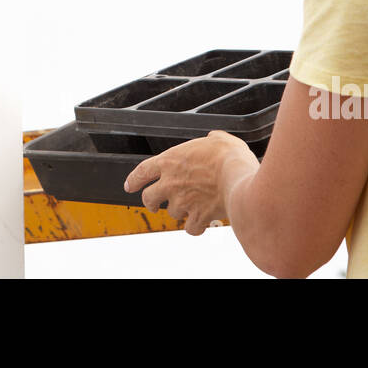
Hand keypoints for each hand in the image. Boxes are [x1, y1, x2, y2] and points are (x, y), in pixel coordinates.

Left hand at [123, 130, 259, 235]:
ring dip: (182, 212)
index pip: (142, 171)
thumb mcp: (218, 139)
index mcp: (170, 161)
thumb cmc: (229, 156)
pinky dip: (196, 227)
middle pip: (149, 198)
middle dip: (151, 203)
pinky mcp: (196, 217)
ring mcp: (182, 202)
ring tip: (194, 207)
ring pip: (173, 214)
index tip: (130, 186)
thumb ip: (210, 139)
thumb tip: (213, 138)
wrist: (238, 178)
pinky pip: (191, 228)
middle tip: (156, 205)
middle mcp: (171, 183)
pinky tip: (203, 223)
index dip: (134, 180)